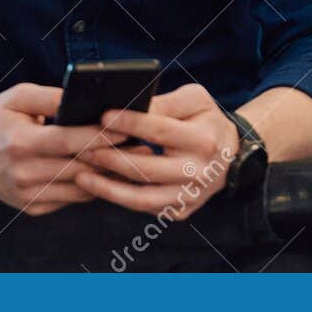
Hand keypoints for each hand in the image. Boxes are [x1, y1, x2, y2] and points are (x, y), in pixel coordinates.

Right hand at [0, 82, 125, 215]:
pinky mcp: (31, 208)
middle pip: (81, 167)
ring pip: (80, 189)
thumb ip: (52, 96)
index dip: (103, 135)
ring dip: (109, 176)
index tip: (130, 129)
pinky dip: (90, 187)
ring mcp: (27, 196)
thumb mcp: (19, 96)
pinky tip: (108, 174)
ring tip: (134, 161)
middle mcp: (23, 174)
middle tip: (144, 148)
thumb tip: (86, 98)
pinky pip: (71, 199)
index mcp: (21, 144)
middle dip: (114, 158)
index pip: (71, 141)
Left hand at [73, 84, 240, 218]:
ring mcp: (190, 197)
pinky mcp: (181, 211)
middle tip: (83, 149)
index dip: (130, 123)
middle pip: (146, 169)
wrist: (230, 154)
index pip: (160, 131)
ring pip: (142, 198)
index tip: (103, 116)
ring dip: (108, 188)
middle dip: (111, 158)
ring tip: (82, 176)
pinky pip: (145, 208)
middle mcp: (199, 173)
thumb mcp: (195, 100)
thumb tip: (130, 105)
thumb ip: (165, 102)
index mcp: (204, 140)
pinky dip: (120, 198)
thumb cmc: (206, 120)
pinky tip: (100, 186)